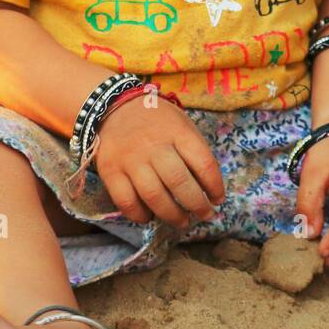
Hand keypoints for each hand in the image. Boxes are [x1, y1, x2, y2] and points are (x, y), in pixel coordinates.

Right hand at [93, 94, 225, 229]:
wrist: (116, 106)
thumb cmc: (156, 120)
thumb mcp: (181, 124)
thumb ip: (194, 151)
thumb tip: (208, 188)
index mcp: (177, 132)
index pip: (204, 163)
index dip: (215, 187)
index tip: (218, 199)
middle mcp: (154, 146)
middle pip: (179, 183)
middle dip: (197, 205)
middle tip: (205, 215)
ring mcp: (130, 159)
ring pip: (154, 196)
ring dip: (172, 215)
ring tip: (182, 221)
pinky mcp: (110, 171)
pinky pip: (126, 201)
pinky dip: (140, 215)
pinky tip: (150, 216)